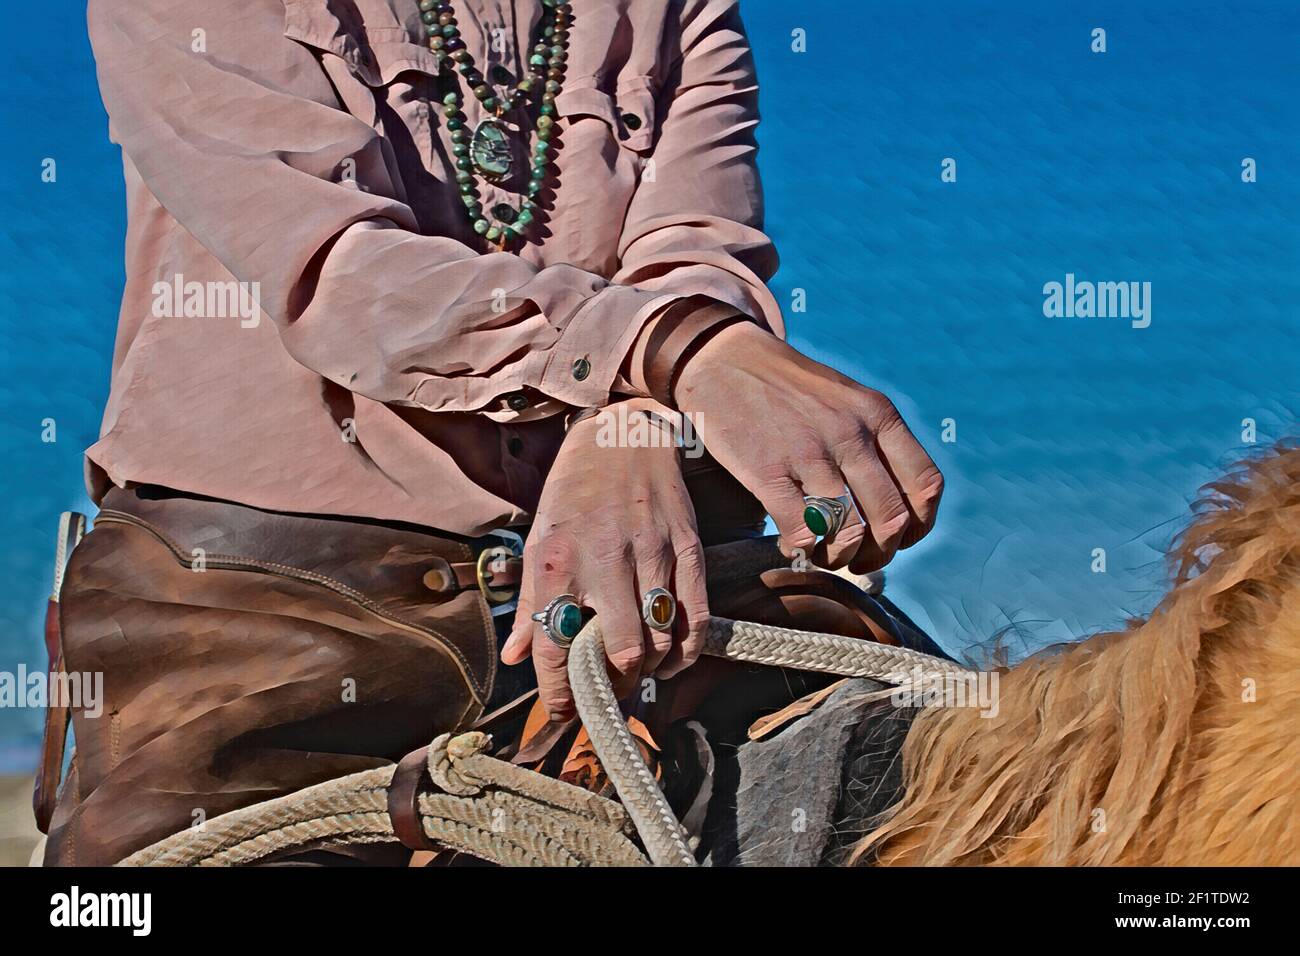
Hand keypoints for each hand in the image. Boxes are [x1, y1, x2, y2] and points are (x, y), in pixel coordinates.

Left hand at [500, 400, 709, 720]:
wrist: (625, 435)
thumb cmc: (575, 491)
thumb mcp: (538, 539)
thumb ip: (529, 603)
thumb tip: (514, 657)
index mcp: (557, 560)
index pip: (555, 646)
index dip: (559, 693)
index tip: (563, 713)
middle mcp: (603, 559)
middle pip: (617, 652)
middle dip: (612, 688)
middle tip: (606, 695)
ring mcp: (651, 554)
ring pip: (659, 639)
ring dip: (647, 672)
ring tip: (634, 676)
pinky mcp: (687, 548)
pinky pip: (695, 617)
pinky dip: (685, 651)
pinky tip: (670, 661)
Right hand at [674, 322, 942, 571]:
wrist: (724, 359)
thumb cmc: (788, 390)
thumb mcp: (847, 399)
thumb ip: (875, 443)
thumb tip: (898, 511)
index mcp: (878, 414)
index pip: (927, 486)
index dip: (919, 526)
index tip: (897, 538)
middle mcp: (851, 432)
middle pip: (892, 519)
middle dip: (879, 553)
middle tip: (857, 558)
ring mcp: (809, 452)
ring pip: (849, 532)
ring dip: (839, 558)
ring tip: (823, 552)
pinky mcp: (767, 470)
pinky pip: (802, 531)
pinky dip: (802, 549)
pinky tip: (791, 542)